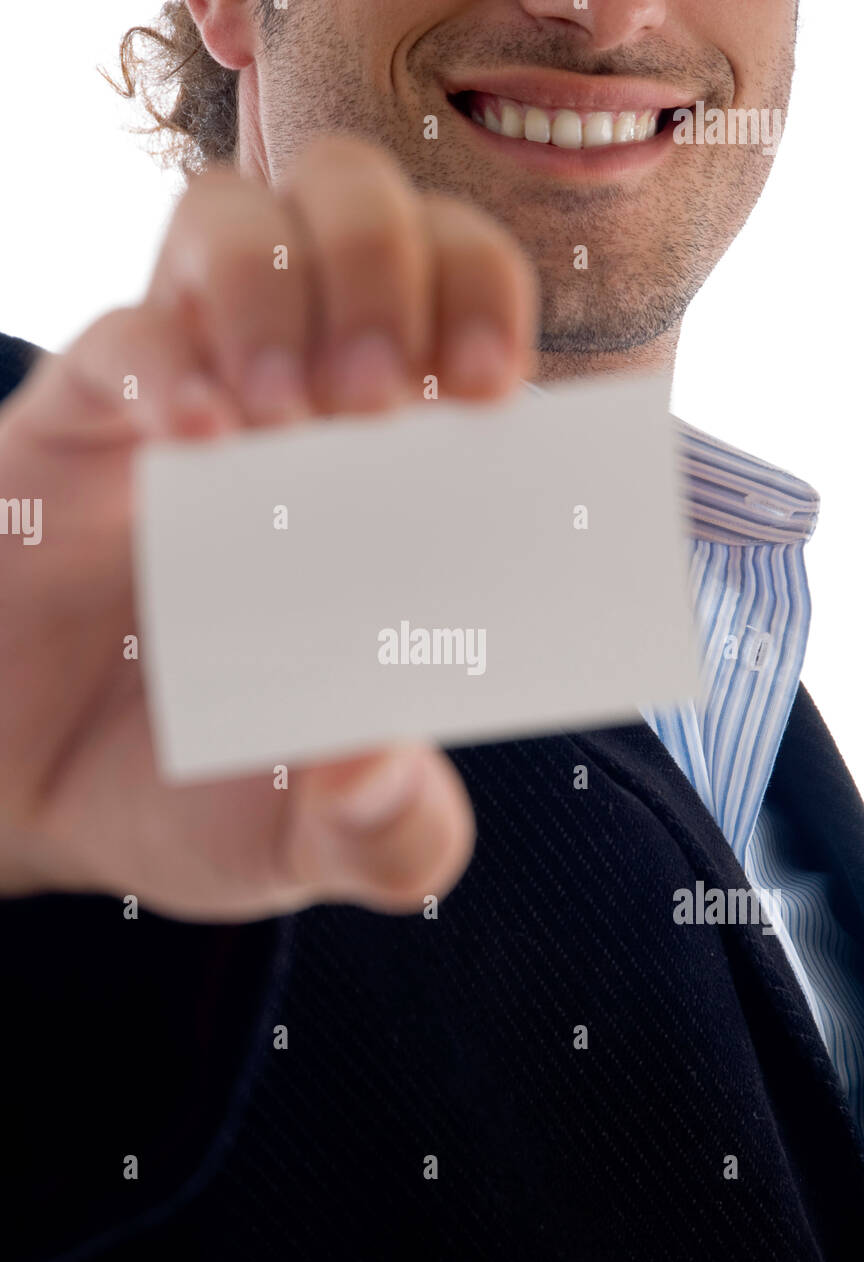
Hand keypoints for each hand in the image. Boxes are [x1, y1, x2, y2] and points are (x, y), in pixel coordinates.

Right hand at [0, 137, 536, 919]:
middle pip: (363, 208)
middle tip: (381, 403)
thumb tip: (386, 765)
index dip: (488, 306)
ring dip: (279, 287)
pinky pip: (125, 327)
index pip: (465, 310)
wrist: (24, 803)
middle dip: (396, 267)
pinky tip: (190, 441)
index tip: (494, 393)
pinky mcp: (79, 419)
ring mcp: (184, 397)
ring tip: (283, 418)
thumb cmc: (183, 792)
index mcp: (384, 480)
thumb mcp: (305, 841)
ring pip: (240, 215)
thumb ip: (385, 834)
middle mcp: (291, 409)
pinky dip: (164, 358)